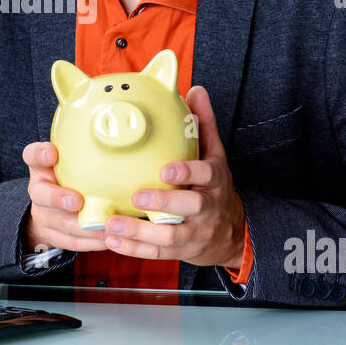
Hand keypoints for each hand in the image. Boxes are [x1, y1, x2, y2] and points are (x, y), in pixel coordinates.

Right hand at [21, 141, 107, 253]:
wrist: (52, 211)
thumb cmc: (70, 179)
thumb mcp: (71, 162)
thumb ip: (85, 151)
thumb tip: (121, 136)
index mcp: (41, 168)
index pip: (32, 156)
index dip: (39, 155)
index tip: (51, 153)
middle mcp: (39, 191)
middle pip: (42, 195)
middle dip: (58, 198)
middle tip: (77, 200)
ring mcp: (44, 216)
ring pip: (60, 224)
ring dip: (82, 227)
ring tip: (104, 225)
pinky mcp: (54, 237)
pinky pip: (72, 242)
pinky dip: (90, 242)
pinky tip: (108, 239)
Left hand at [102, 85, 246, 268]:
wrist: (233, 233)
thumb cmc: (215, 187)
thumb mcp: (216, 155)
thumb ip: (204, 124)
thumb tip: (195, 90)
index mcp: (215, 181)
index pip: (205, 175)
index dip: (187, 173)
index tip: (165, 170)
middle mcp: (207, 209)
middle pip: (188, 209)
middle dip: (162, 204)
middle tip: (136, 196)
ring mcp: (195, 233)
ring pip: (169, 237)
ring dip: (139, 232)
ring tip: (112, 223)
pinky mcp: (182, 252)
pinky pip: (157, 254)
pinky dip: (134, 249)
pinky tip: (113, 240)